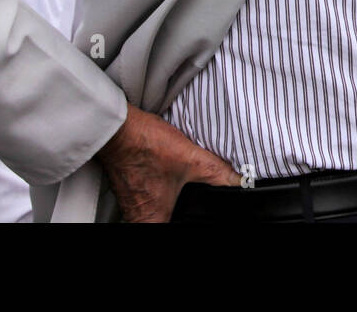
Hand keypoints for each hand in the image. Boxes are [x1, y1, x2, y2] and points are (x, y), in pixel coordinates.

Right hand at [95, 104, 240, 221]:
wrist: (118, 127)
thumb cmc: (144, 145)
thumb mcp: (190, 159)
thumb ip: (217, 173)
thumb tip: (238, 180)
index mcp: (152, 219)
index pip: (180, 228)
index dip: (188, 222)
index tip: (191, 210)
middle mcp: (137, 217)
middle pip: (167, 221)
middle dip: (180, 211)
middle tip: (183, 193)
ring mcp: (129, 204)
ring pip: (154, 212)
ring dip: (169, 202)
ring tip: (176, 186)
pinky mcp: (126, 189)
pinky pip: (145, 199)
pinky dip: (157, 191)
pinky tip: (163, 177)